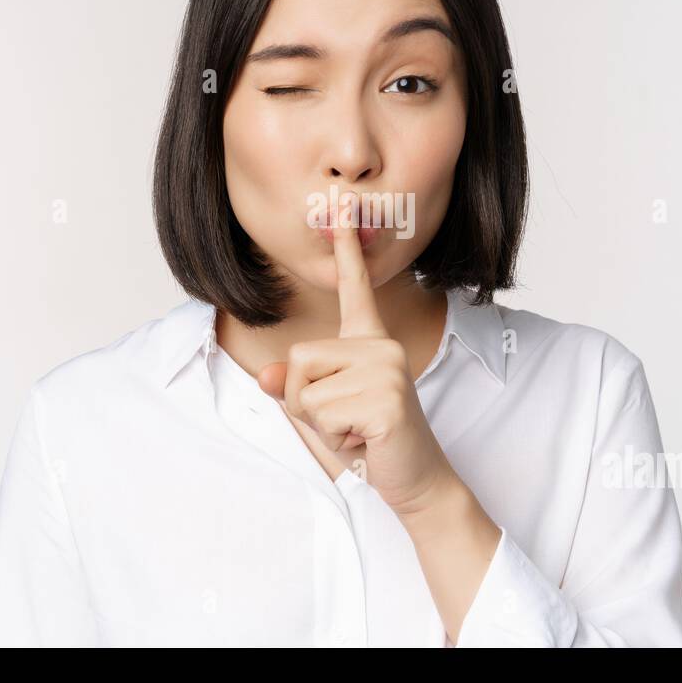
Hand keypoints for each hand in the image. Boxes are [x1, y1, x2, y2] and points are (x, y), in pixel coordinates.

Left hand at [257, 191, 457, 516]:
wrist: (415, 477)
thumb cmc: (370, 440)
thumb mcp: (324, 410)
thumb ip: (295, 389)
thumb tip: (265, 378)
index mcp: (368, 341)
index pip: (355, 288)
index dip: (346, 247)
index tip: (341, 204)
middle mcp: (379, 346)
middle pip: (299, 360)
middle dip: (307, 402)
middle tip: (347, 419)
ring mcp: (386, 369)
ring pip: (306, 392)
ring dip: (322, 423)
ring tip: (358, 430)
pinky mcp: (385, 399)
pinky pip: (323, 415)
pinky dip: (337, 438)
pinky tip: (367, 440)